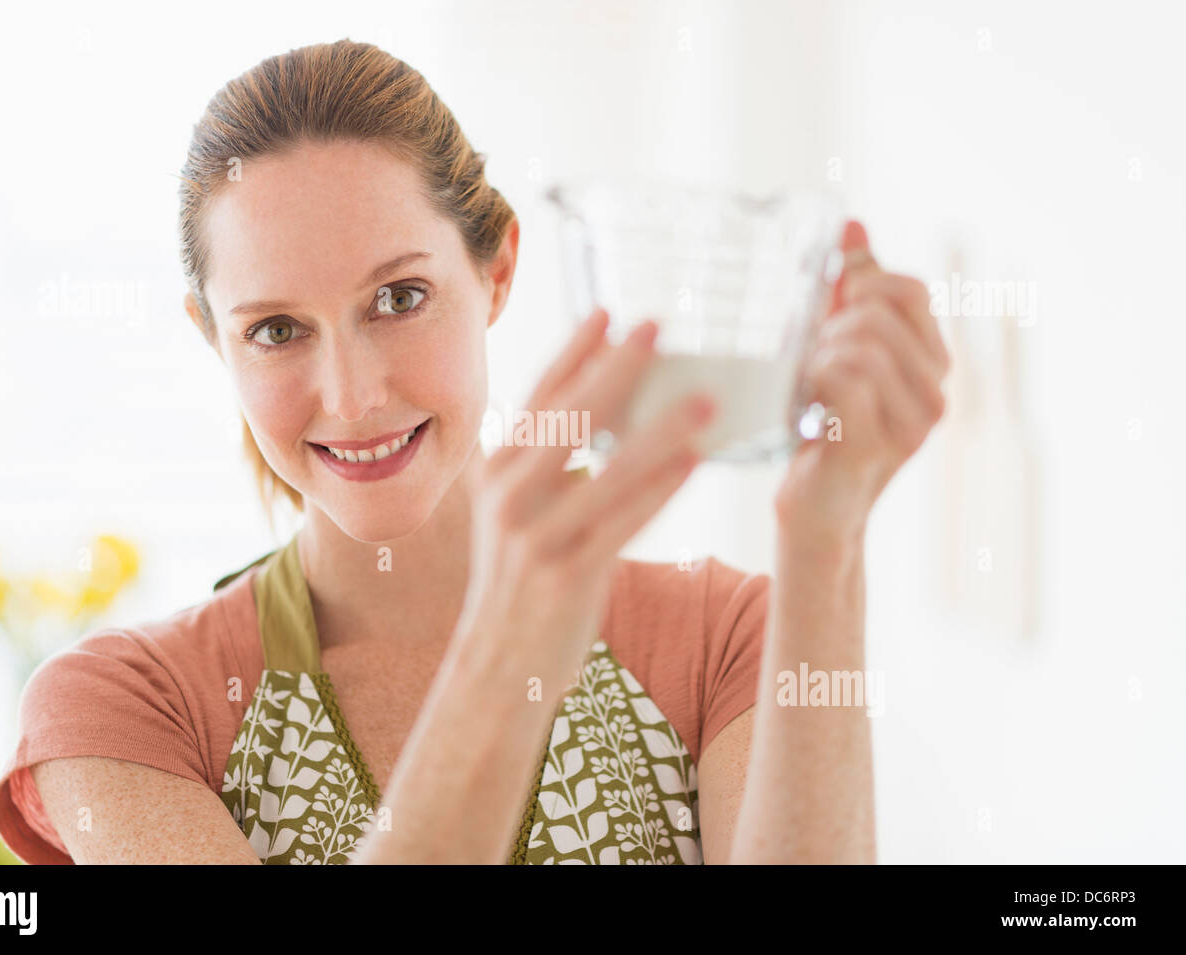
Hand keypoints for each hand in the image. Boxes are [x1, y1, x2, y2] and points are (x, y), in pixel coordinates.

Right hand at [454, 308, 715, 679]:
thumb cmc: (519, 585)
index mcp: (495, 472)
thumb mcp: (515, 516)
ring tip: (705, 396)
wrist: (498, 666)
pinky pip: (622, 522)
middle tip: (657, 327)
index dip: (574, 352)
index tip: (609, 311)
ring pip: (606, 468)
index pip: (538, 398)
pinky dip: (660, 490)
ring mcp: (534, 535)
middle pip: (570, 417)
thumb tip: (599, 418)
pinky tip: (694, 462)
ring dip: (660, 429)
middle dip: (616, 368)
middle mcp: (508, 496)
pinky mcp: (565, 573)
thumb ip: (544, 469)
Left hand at [774, 220, 952, 546]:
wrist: (815, 512)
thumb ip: (850, 291)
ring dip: (816, 355)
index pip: (910, 287)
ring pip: (862, 344)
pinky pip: (845, 379)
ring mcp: (912, 422)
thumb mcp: (836, 350)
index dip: (861, 282)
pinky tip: (803, 403)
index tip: (828, 307)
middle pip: (880, 312)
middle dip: (830, 323)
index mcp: (931, 360)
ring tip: (804, 386)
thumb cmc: (821, 430)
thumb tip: (853, 222)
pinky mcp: (877, 445)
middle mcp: (935, 389)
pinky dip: (812, 379)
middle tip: (808, 358)